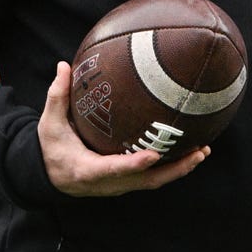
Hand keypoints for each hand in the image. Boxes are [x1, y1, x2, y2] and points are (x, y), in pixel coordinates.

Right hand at [39, 60, 209, 195]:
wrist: (49, 176)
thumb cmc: (51, 148)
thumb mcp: (49, 124)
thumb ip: (57, 96)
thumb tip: (63, 65)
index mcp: (87, 170)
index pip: (113, 169)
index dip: (134, 164)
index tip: (154, 154)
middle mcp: (107, 183)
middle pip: (146, 180)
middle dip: (174, 169)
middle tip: (198, 152)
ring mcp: (119, 186)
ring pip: (154, 181)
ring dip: (180, 169)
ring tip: (202, 151)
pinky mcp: (126, 183)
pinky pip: (153, 178)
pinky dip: (173, 168)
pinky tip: (190, 152)